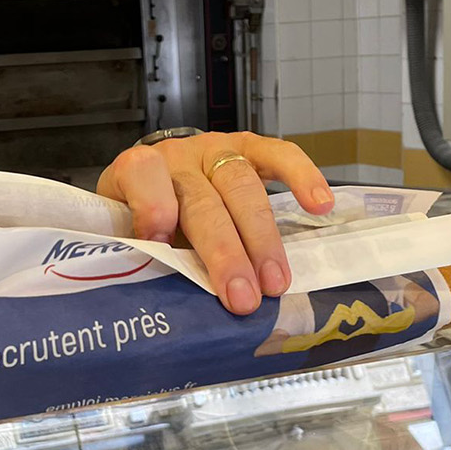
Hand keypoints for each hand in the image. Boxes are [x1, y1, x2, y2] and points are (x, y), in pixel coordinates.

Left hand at [98, 132, 333, 314]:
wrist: (153, 183)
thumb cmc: (141, 220)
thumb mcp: (130, 237)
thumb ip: (145, 257)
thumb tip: (170, 302)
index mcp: (134, 174)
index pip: (142, 175)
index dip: (153, 207)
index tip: (162, 244)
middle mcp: (177, 158)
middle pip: (203, 200)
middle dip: (225, 253)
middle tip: (242, 299)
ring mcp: (214, 150)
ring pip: (241, 185)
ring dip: (262, 238)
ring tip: (276, 282)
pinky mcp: (247, 147)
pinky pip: (278, 155)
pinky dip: (301, 178)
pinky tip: (321, 206)